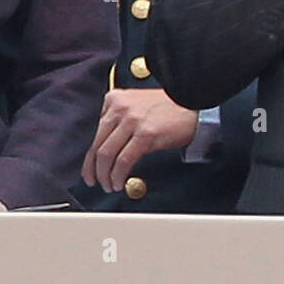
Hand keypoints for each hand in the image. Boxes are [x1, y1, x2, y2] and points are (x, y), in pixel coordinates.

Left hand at [82, 87, 198, 192]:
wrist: (193, 104)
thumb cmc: (168, 108)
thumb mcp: (136, 105)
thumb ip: (119, 119)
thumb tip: (105, 147)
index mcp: (114, 99)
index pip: (94, 132)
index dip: (90, 155)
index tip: (89, 168)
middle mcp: (120, 107)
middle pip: (97, 144)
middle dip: (92, 168)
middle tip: (93, 181)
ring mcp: (132, 120)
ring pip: (106, 154)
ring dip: (105, 175)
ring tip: (109, 185)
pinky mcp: (145, 134)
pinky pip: (123, 160)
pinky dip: (118, 175)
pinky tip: (118, 182)